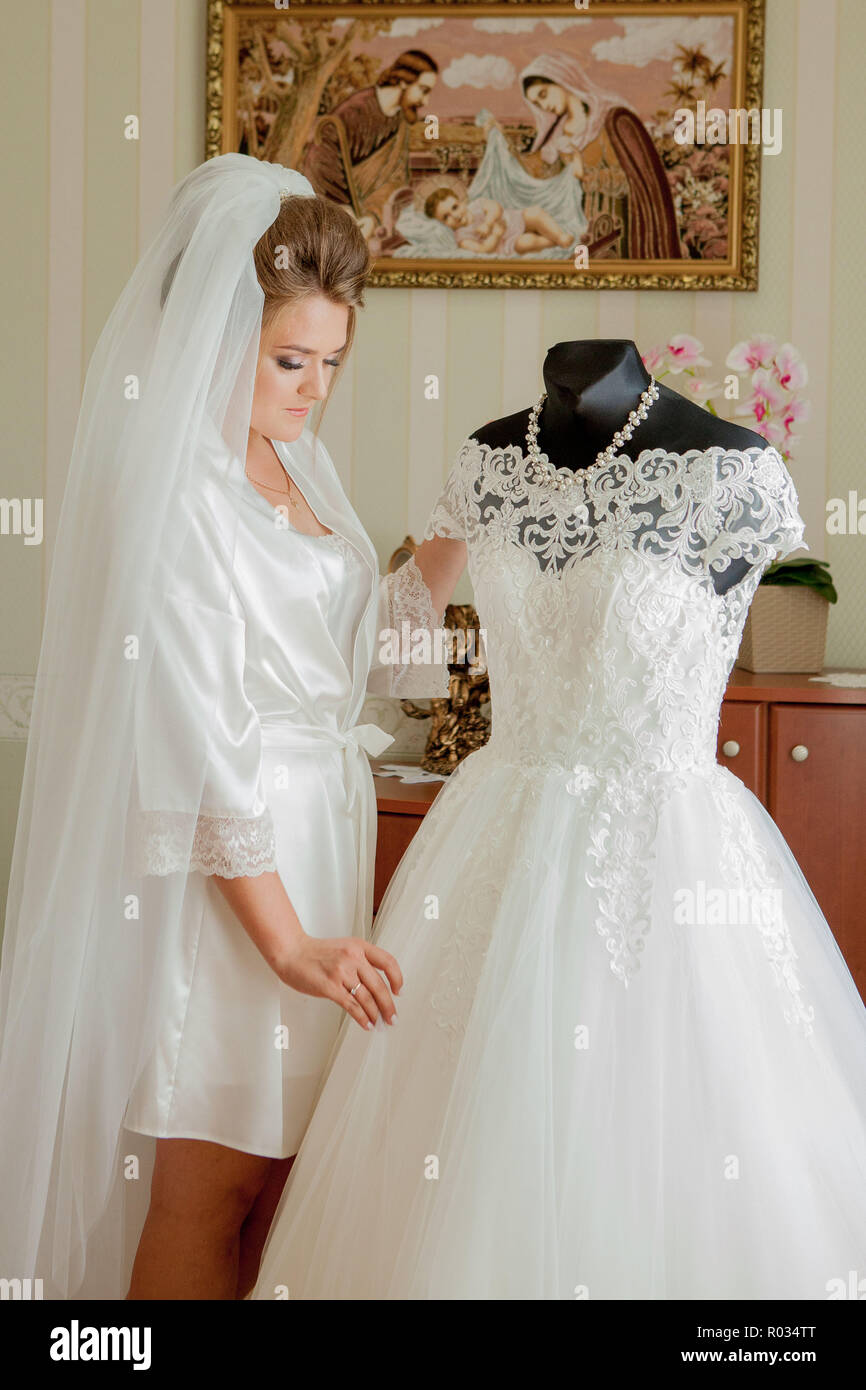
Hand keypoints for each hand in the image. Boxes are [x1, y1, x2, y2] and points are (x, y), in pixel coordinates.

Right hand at [276, 932, 402, 1031]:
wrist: (291, 952)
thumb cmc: (316, 953)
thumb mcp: (344, 947)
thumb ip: (360, 960)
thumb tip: (377, 983)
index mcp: (359, 946)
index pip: (388, 962)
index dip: (397, 978)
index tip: (398, 991)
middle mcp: (353, 958)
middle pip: (380, 985)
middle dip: (389, 1005)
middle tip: (393, 1017)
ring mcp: (341, 972)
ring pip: (367, 998)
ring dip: (376, 1014)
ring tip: (380, 1023)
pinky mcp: (330, 987)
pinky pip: (352, 1006)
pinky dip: (363, 1018)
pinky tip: (367, 1024)